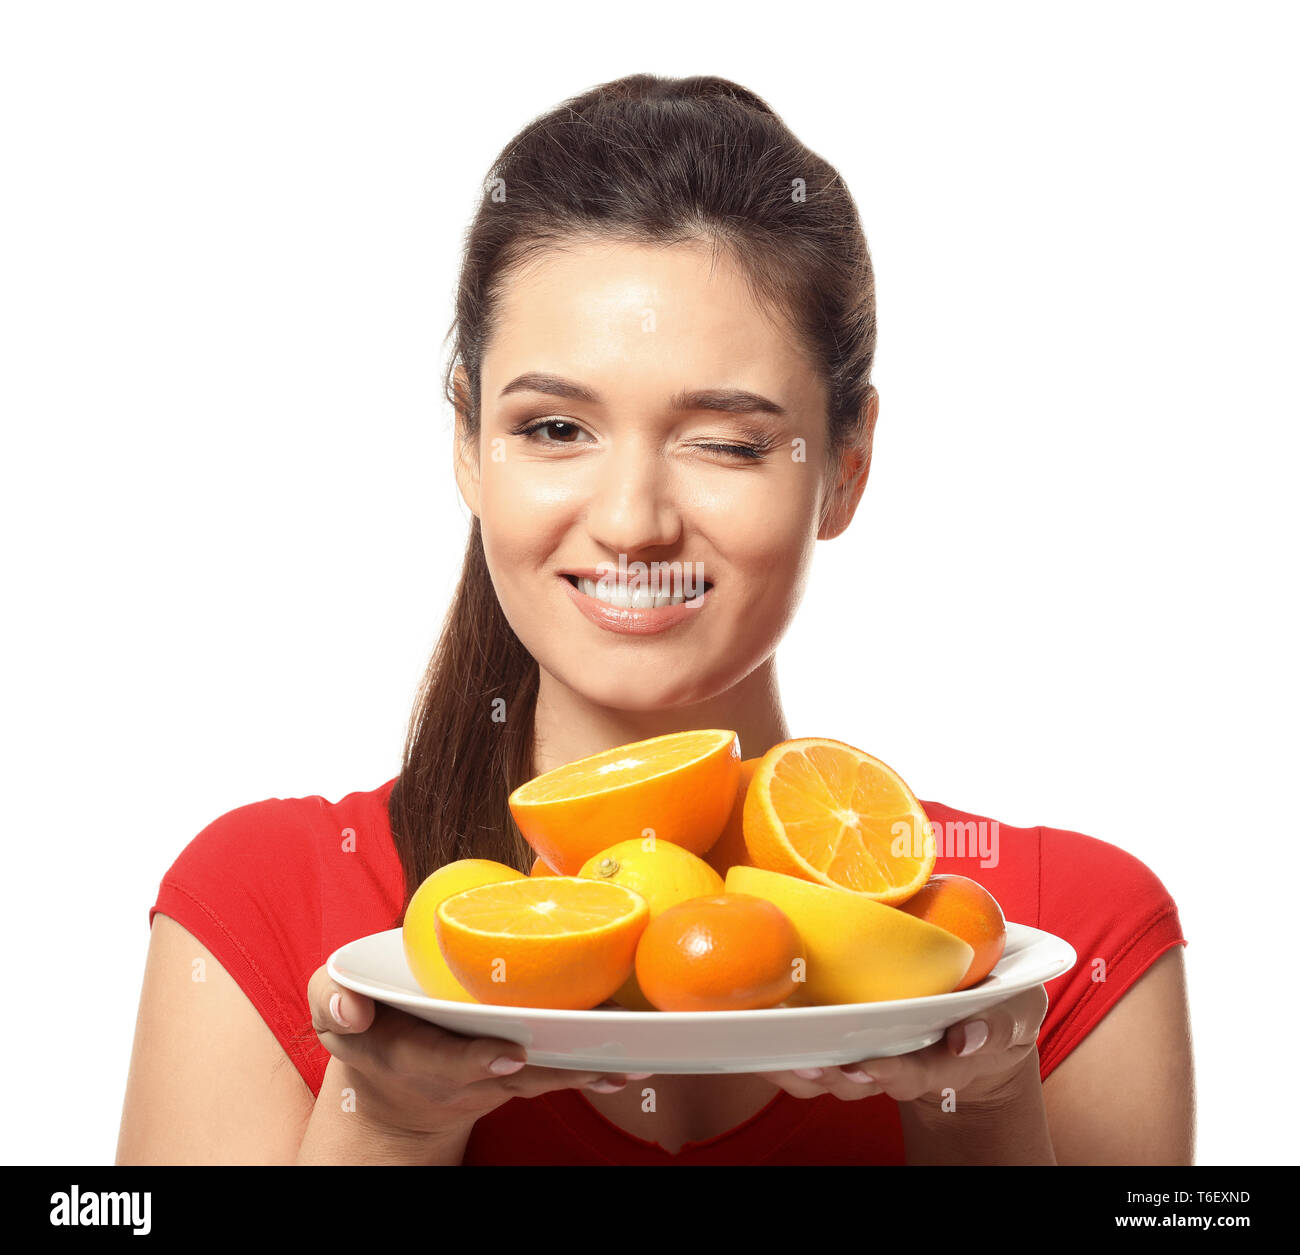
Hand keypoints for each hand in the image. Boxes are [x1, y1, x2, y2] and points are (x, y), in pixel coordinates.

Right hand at [306, 965, 650, 1141]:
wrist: (392, 1075)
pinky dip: (594, 1068)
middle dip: (553, 1071)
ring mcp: (496, 1075)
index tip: (505, 1056)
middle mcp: (464, 1073)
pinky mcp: (521, 1069)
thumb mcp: (333, 1008)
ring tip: (634, 1063)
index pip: (445, 1063)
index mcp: (414, 1055)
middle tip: (596, 1063)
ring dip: (587, 1072)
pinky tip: (634, 1061)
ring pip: (544, 1076)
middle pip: (511, 1077)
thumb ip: (332, 999)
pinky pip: (559, 1069)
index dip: (473, 1062)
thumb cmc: (367, 1025)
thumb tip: (351, 1007)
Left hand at [756, 984, 1048, 1108]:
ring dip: (801, 1066)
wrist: (977, 1017)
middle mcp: (897, 1062)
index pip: (912, 1073)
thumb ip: (1000, 1023)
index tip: (869, 1066)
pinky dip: (787, 1043)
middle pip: (858, 1080)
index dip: (890, 1074)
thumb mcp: (1015, 1012)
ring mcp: (868, 1050)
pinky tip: (760, 1030)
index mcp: (938, 1060)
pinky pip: (813, 1045)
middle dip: (832, 1076)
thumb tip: (967, 1036)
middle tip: (809, 1065)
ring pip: (829, 1070)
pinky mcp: (845, 1033)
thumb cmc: (996, 1009)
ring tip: (775, 1053)